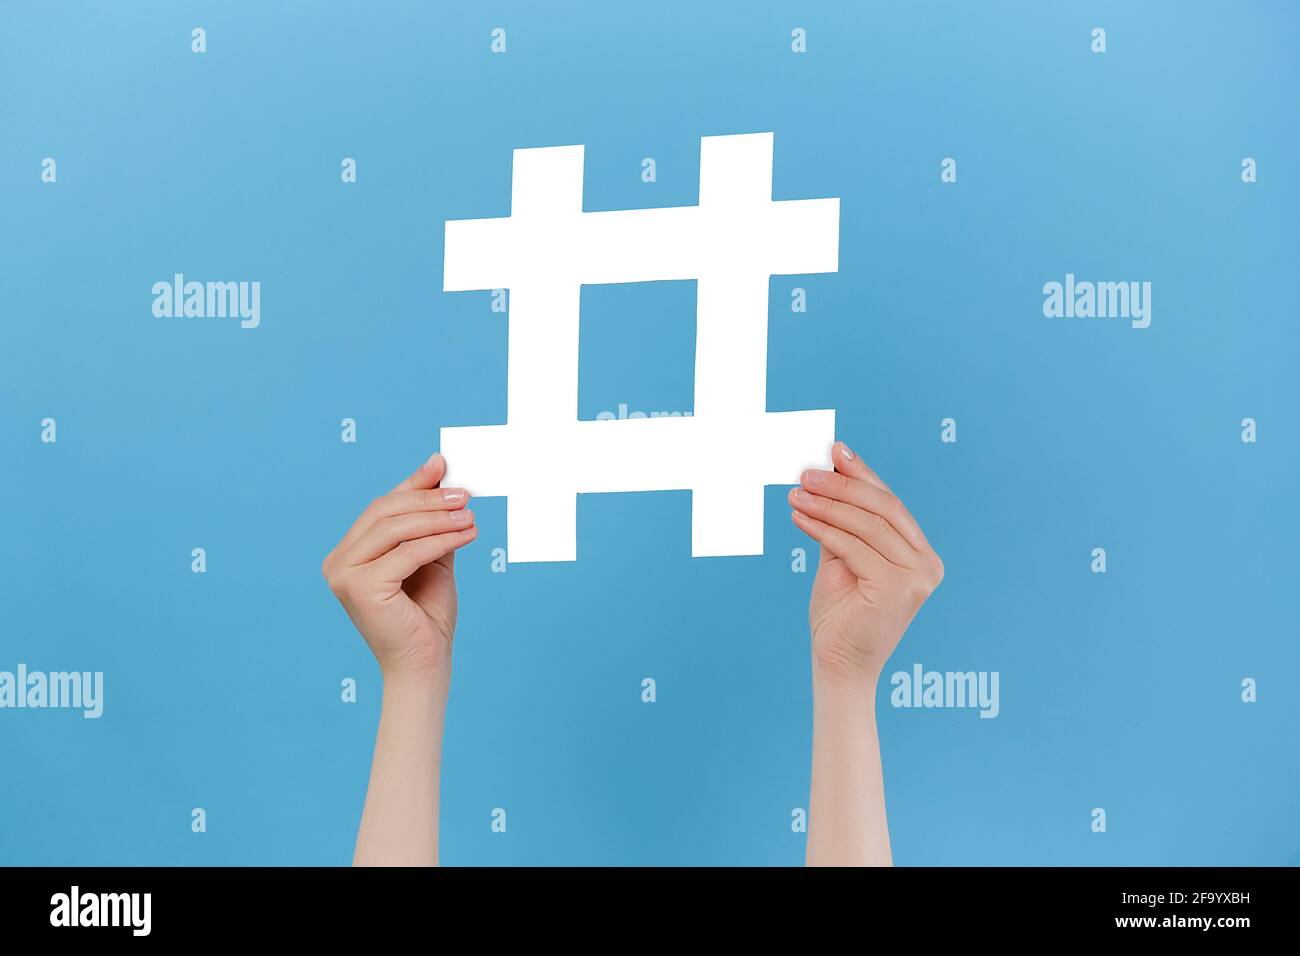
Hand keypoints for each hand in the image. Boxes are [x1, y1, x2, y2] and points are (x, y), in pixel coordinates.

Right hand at [323, 453, 477, 678]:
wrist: (425, 662)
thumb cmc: (426, 613)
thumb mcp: (431, 557)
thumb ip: (432, 521)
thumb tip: (441, 474)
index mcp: (348, 552)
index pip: (382, 507)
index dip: (413, 484)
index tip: (442, 464)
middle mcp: (338, 561)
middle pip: (385, 512)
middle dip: (428, 499)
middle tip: (464, 494)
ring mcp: (344, 574)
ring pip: (396, 529)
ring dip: (438, 516)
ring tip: (470, 514)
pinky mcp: (360, 587)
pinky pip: (408, 552)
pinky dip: (441, 539)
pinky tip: (468, 533)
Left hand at [790, 441, 942, 686]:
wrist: (839, 664)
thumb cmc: (840, 613)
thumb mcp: (841, 557)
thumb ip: (841, 520)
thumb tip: (827, 471)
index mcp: (920, 554)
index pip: (889, 504)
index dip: (862, 474)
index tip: (835, 449)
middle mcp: (927, 563)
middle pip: (882, 509)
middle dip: (842, 485)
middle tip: (806, 473)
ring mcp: (917, 577)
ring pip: (866, 525)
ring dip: (826, 504)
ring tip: (794, 493)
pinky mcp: (898, 589)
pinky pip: (853, 547)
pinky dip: (823, 528)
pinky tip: (799, 518)